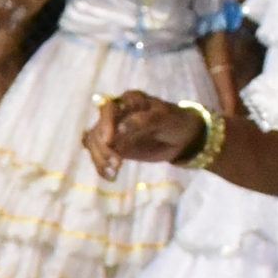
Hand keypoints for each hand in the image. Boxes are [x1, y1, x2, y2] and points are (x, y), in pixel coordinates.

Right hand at [85, 93, 202, 175]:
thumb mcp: (164, 118)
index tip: (110, 141)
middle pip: (97, 129)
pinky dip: (101, 166)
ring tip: (114, 172)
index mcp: (128, 101)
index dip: (105, 124)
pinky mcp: (114, 148)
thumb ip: (143, 120)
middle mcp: (116, 115)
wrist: (183, 138)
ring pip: (94, 143)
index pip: (108, 109)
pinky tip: (110, 176)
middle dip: (102, 147)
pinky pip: (100, 155)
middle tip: (116, 163)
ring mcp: (113, 132)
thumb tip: (120, 128)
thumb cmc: (174, 122)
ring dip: (100, 158)